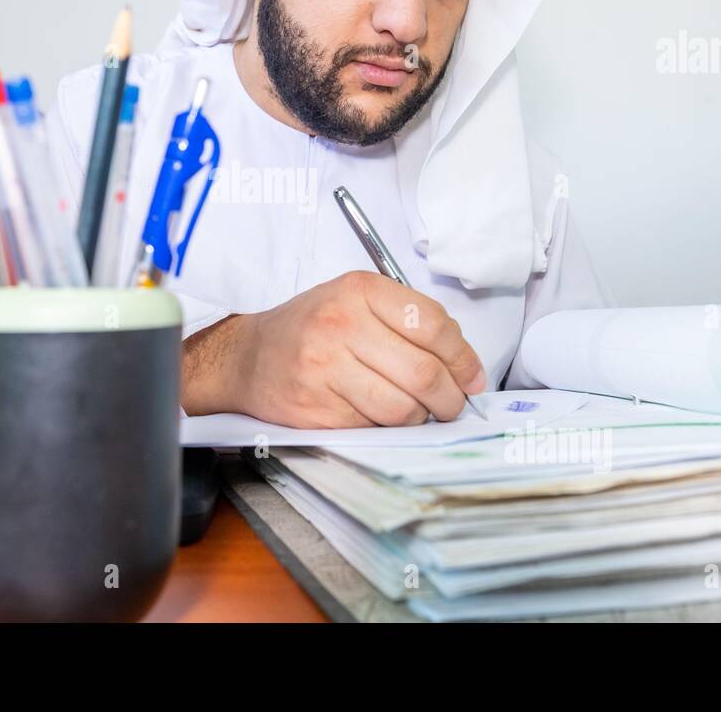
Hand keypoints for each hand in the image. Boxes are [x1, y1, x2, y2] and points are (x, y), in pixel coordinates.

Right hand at [182, 271, 485, 427]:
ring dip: (420, 418)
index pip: (433, 325)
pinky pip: (373, 427)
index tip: (472, 378)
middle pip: (423, 373)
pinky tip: (379, 415)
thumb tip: (466, 367)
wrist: (247, 356)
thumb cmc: (312, 327)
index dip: (463, 358)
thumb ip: (409, 320)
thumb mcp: (356, 300)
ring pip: (402, 408)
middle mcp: (342, 325)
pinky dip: (387, 429)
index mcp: (359, 291)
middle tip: (452, 405)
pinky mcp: (316, 409)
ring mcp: (325, 369)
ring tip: (417, 412)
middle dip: (450, 398)